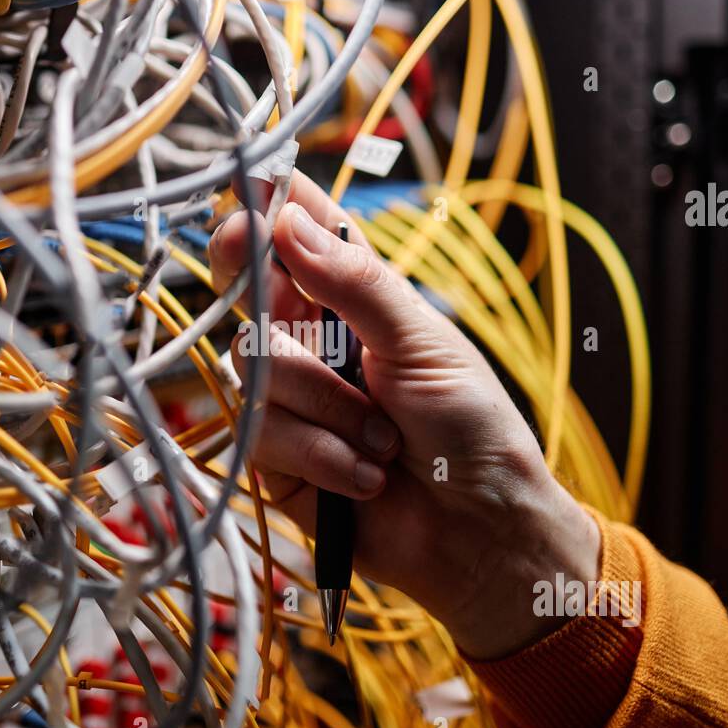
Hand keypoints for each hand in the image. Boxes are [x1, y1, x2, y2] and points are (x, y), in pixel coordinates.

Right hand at [210, 173, 598, 659]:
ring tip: (384, 438)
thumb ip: (354, 286)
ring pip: (253, 371)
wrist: (478, 533)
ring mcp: (289, 402)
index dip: (268, 211)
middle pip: (249, 297)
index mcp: (354, 302)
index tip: (251, 194)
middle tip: (283, 297)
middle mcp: (313, 344)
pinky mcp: (275, 461)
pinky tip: (366, 476)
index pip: (298, 238)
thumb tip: (288, 221)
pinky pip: (261, 435)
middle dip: (264, 296)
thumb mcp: (423, 344)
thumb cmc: (470, 430)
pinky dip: (321, 455)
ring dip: (326, 408)